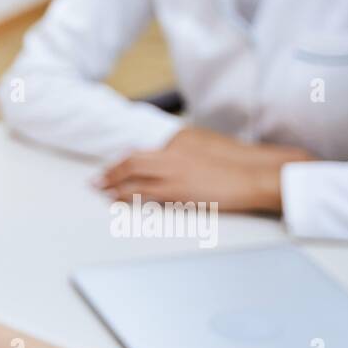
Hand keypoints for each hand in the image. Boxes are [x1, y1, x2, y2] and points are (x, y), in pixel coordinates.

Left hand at [94, 127, 311, 212]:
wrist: (252, 177)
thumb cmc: (233, 166)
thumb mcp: (205, 149)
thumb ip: (183, 153)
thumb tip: (167, 157)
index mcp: (178, 145)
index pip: (141, 152)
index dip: (121, 161)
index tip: (110, 168)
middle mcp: (172, 157)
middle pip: (132, 164)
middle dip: (110, 173)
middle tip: (96, 182)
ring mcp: (175, 175)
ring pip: (135, 179)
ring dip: (115, 186)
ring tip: (102, 192)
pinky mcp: (180, 192)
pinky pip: (148, 195)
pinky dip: (131, 198)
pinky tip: (122, 201)